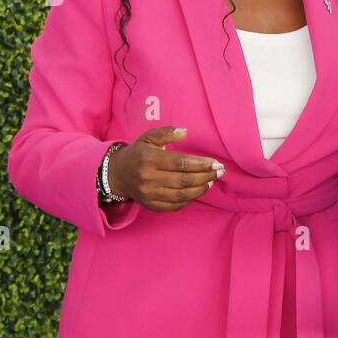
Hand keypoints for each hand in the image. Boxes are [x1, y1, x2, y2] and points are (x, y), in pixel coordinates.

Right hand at [107, 126, 223, 212]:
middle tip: (220, 172)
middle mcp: (147, 178)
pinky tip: (198, 191)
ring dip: (200, 189)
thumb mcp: (148, 138)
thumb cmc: (138, 153)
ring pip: (181, 194)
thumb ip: (166, 132)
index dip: (201, 164)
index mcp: (148, 158)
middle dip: (206, 176)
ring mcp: (148, 194)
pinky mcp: (150, 205)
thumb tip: (185, 131)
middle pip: (184, 180)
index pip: (181, 163)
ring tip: (211, 181)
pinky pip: (174, 205)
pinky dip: (189, 199)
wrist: (117, 174)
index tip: (216, 163)